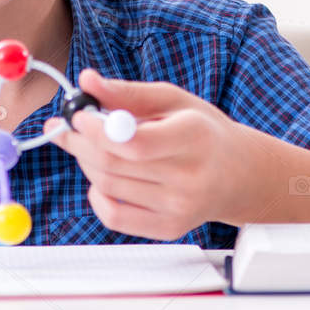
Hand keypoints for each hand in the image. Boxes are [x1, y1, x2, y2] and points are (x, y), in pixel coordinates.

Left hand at [43, 69, 263, 239]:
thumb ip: (129, 92)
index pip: (134, 143)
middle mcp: (190, 177)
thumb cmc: (204, 132)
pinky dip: (97, 195)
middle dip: (79, 143)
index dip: (96, 130)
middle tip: (69, 127)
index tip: (78, 115)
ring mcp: (180, 208)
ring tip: (93, 147)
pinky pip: (114, 218)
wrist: (239, 175)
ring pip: (108, 187)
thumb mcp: (174, 101)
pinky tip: (103, 179)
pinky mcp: (170, 228)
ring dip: (87, 163)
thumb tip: (87, 80)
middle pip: (113, 165)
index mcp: (195, 137)